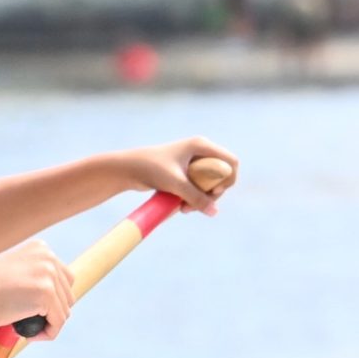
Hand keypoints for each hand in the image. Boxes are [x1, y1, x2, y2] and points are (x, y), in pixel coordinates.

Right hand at [0, 239, 74, 338]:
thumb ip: (34, 279)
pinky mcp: (47, 294)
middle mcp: (48, 258)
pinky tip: (29, 335)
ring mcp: (49, 274)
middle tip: (30, 323)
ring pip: (64, 311)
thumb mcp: (13, 274)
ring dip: (49, 324)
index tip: (34, 311)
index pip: (64, 278)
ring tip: (27, 329)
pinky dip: (48, 333)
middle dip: (52, 312)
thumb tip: (54, 301)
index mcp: (41, 248)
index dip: (53, 300)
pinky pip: (58, 322)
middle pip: (68, 295)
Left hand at [115, 137, 237, 213]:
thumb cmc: (151, 170)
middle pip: (222, 176)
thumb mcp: (175, 184)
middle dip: (212, 194)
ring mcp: (193, 162)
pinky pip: (198, 187)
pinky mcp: (185, 172)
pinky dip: (193, 197)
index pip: (230, 162)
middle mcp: (200, 152)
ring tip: (184, 209)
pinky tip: (180, 206)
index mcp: (201, 145)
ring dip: (202, 199)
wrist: (127, 169)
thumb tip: (214, 212)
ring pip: (210, 184)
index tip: (215, 193)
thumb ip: (195, 198)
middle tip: (197, 207)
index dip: (229, 180)